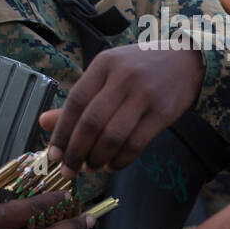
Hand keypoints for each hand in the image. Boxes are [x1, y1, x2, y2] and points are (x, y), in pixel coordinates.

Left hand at [39, 44, 205, 177]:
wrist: (186, 59)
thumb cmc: (140, 67)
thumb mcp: (108, 73)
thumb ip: (80, 98)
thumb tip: (43, 122)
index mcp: (104, 65)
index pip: (75, 102)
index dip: (61, 132)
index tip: (53, 155)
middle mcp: (123, 78)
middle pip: (91, 123)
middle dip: (76, 152)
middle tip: (69, 169)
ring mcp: (144, 95)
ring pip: (112, 136)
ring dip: (97, 158)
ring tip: (91, 167)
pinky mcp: (162, 112)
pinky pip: (136, 144)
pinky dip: (120, 160)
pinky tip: (112, 165)